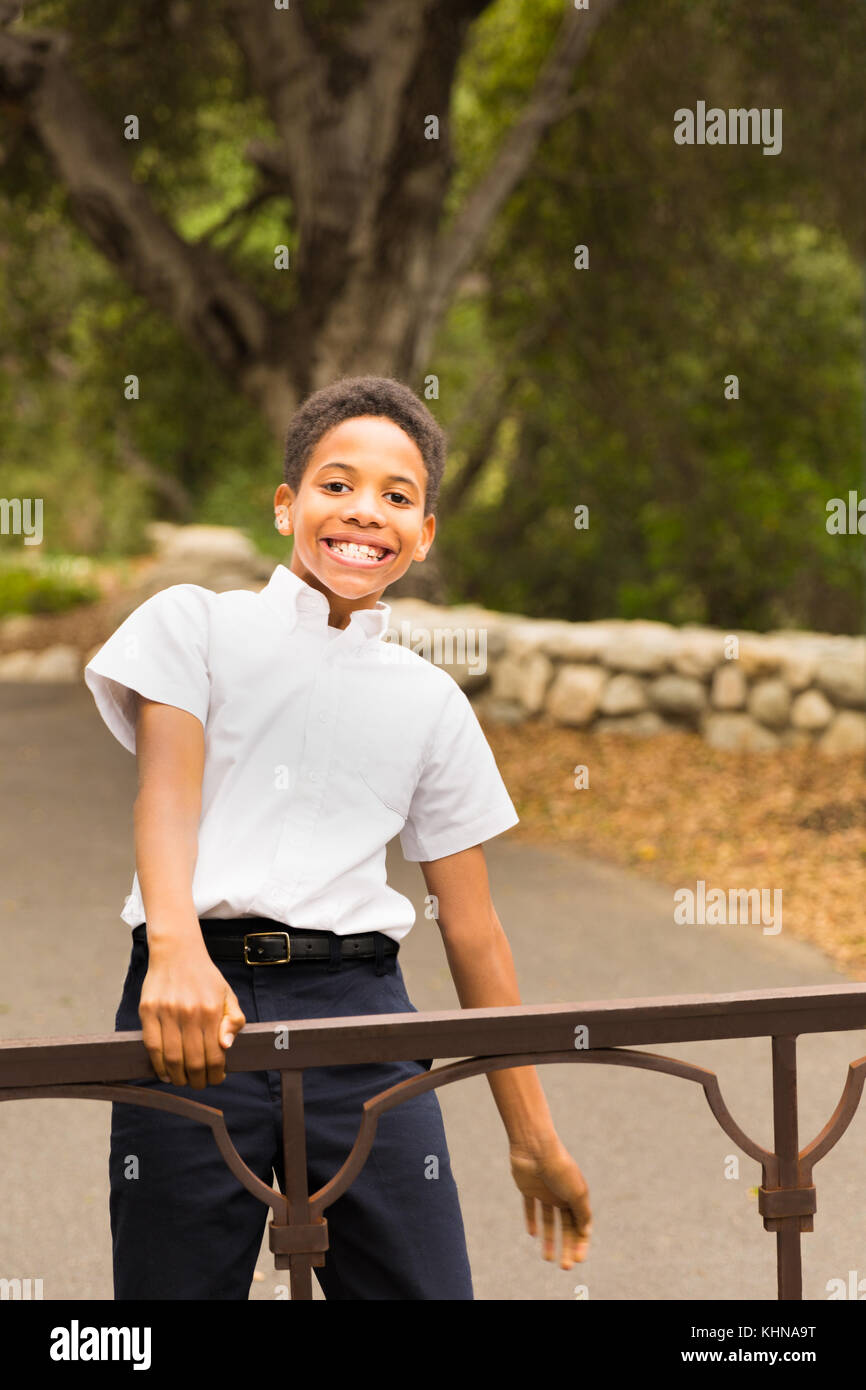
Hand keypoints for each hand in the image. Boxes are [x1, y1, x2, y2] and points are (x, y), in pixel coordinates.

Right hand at [138, 947, 246, 1088]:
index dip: (215, 1073)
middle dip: (198, 1080)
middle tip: (199, 1084)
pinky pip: (152, 1046)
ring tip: (183, 1081)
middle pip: (193, 1061)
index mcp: (211, 1010)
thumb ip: (233, 1020)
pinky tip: (165, 1072)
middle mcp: (189, 1012)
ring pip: (172, 1058)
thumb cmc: (205, 977)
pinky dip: (158, 1065)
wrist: (177, 952)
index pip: (214, 1055)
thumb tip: (226, 1046)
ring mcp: (167, 1012)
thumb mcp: (228, 995)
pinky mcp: (148, 1011)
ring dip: (178, 1077)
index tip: (216, 1078)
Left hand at [509, 1133, 591, 1268]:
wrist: (534, 1148)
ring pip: (548, 1220)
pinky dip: (532, 1221)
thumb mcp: (576, 1193)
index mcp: (576, 1195)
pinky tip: (533, 1234)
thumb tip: (586, 1233)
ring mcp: (545, 1191)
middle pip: (565, 1226)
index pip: (581, 1224)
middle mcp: (562, 1194)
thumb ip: (582, 1214)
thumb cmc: (559, 1168)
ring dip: (549, 1239)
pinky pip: (531, 1208)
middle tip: (564, 1266)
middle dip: (566, 1246)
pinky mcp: (528, 1188)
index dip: (581, 1242)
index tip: (578, 1259)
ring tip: (547, 1258)